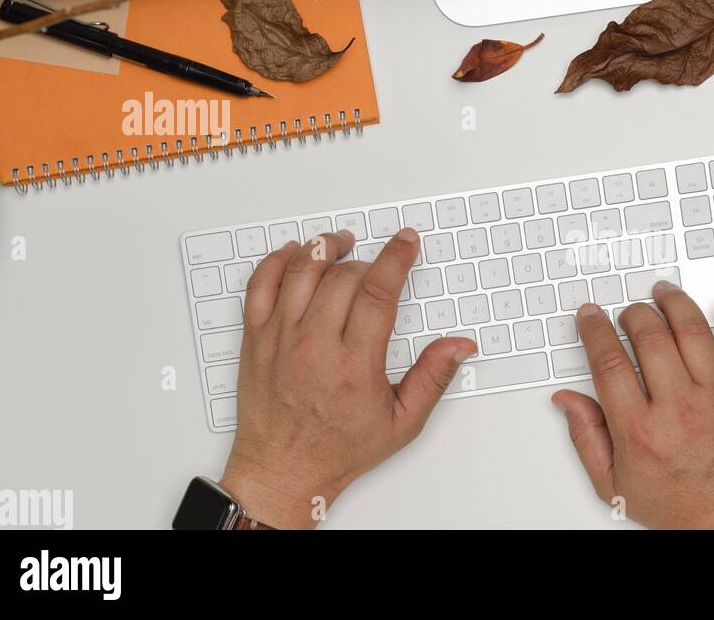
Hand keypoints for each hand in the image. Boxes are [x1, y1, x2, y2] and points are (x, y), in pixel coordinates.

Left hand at [219, 229, 476, 528]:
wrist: (283, 470)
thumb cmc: (337, 448)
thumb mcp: (402, 422)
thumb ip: (433, 378)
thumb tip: (459, 347)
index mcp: (354, 364)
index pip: (378, 291)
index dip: (396, 257)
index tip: (405, 242)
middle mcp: (314, 346)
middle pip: (344, 276)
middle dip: (367, 259)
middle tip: (379, 263)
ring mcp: (280, 339)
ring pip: (302, 271)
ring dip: (324, 248)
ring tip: (340, 243)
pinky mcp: (255, 340)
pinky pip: (260, 285)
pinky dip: (277, 261)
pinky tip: (294, 254)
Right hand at [552, 281, 713, 528]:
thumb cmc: (683, 506)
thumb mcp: (615, 486)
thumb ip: (587, 438)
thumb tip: (568, 401)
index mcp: (641, 431)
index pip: (609, 361)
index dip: (594, 330)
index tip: (590, 317)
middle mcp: (680, 408)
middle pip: (648, 335)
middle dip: (631, 313)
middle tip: (626, 312)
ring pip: (693, 328)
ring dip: (673, 302)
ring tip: (663, 293)